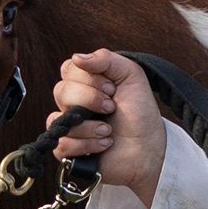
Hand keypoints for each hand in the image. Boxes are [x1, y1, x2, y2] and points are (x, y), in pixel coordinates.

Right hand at [49, 49, 165, 208]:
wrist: (148, 147)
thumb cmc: (140, 112)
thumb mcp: (131, 75)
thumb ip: (106, 59)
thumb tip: (77, 57)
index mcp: (86, 83)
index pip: (68, 69)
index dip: (89, 78)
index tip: (112, 88)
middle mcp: (74, 103)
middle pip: (61, 91)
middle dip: (90, 99)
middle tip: (112, 108)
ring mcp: (69, 127)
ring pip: (58, 119)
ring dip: (90, 126)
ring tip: (109, 131)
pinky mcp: (69, 151)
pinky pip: (61, 144)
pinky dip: (86, 145)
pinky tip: (103, 145)